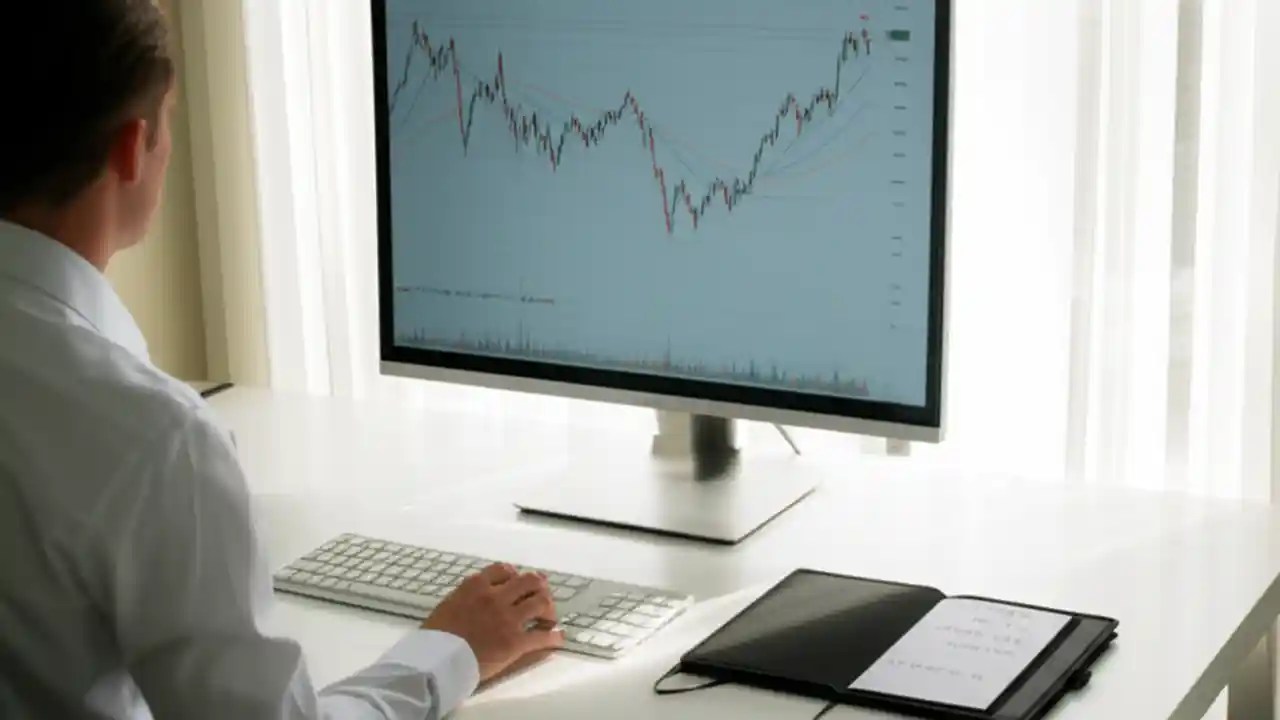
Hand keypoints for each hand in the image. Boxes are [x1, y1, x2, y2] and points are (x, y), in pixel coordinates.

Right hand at [423, 563, 564, 680]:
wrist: (435, 661)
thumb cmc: (434, 638)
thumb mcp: (447, 605)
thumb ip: (467, 597)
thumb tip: (476, 600)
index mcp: (475, 586)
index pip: (504, 569)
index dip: (515, 575)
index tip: (518, 583)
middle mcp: (495, 597)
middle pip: (529, 581)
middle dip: (538, 587)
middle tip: (541, 596)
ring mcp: (508, 618)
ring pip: (541, 603)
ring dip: (549, 609)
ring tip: (550, 618)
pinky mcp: (516, 642)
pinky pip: (543, 636)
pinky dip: (554, 637)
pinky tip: (558, 638)